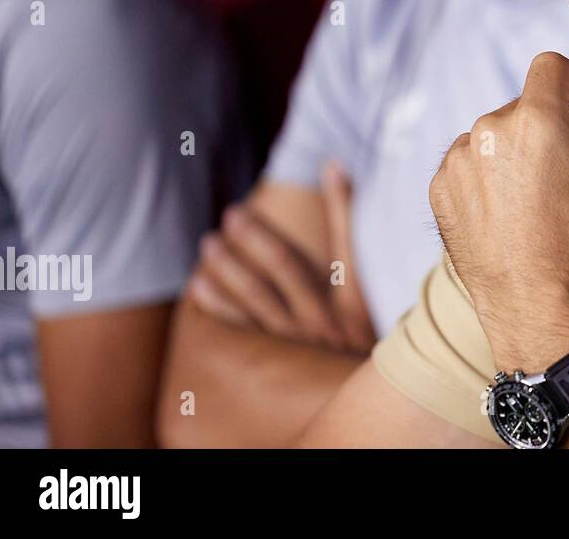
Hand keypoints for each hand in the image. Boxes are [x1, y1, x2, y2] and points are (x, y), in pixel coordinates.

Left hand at [189, 163, 375, 353]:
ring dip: (231, 270)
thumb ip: (351, 231)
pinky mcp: (278, 362)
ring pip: (258, 299)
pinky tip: (200, 288)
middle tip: (233, 215)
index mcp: (353, 300)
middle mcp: (324, 319)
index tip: (316, 173)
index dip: (335, 205)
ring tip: (210, 246)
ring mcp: (298, 343)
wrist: (365, 401)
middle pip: (285, 268)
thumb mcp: (366, 293)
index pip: (343, 244)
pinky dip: (220, 307)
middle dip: (257, 238)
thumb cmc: (368, 339)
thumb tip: (337, 166)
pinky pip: (243, 330)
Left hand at [429, 52, 568, 362]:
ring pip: (495, 135)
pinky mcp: (439, 186)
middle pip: (525, 105)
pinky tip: (508, 212)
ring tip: (535, 198)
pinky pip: (470, 162)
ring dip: (516, 150)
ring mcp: (457, 159)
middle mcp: (487, 129)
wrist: (530, 303)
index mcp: (534, 120)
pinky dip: (489, 175)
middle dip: (549, 126)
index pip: (551, 67)